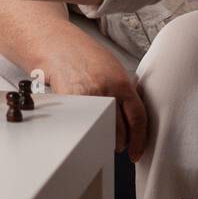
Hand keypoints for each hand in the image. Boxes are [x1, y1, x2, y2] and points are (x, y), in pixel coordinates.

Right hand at [45, 28, 147, 162]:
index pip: (138, 118)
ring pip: (102, 133)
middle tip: (119, 145)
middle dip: (121, 143)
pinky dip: (86, 133)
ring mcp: (88, 98)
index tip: (136, 152)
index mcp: (121, 83)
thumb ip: (125, 91)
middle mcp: (107, 92)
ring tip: (102, 137)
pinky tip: (86, 130)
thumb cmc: (84, 56)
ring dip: (104, 141)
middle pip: (121, 131)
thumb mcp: (113, 69)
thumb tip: (134, 117)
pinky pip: (84, 127)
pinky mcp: (71, 104)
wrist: (58, 46)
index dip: (139, 140)